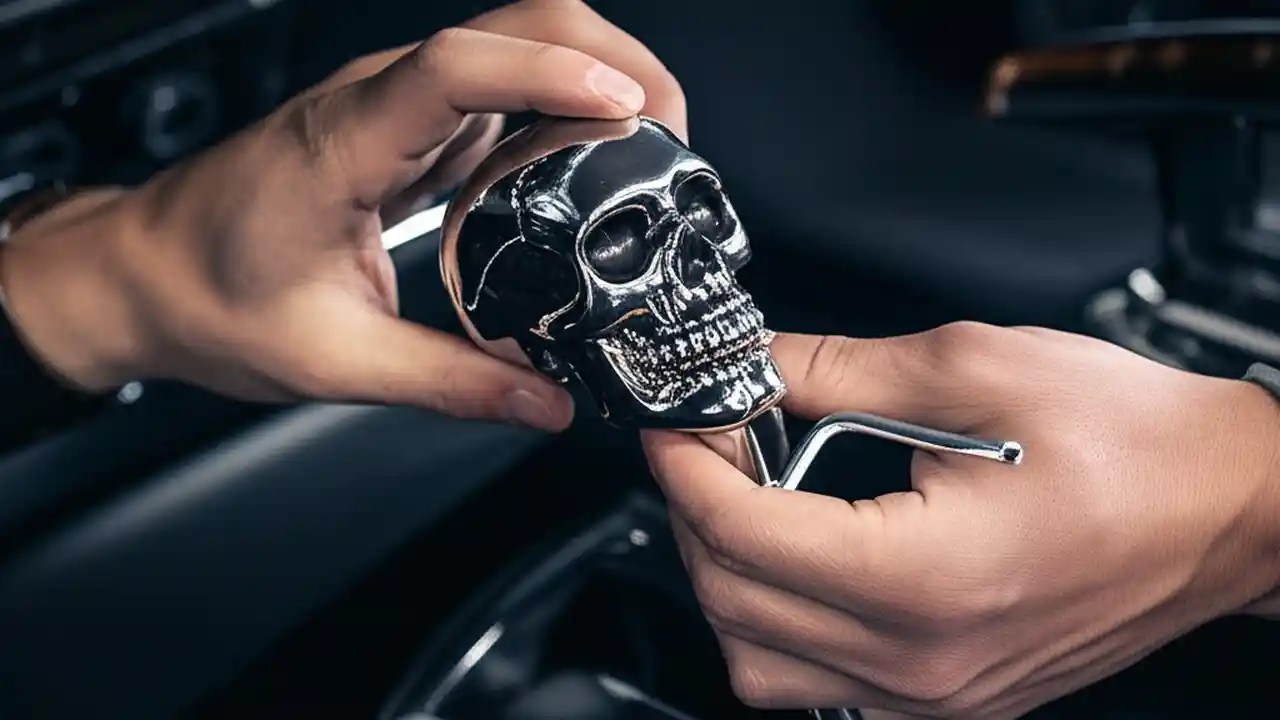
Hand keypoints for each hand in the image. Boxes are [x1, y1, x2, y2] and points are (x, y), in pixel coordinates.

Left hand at [0, 0, 685, 430]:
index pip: (458, 70)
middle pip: (515, 24)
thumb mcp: (333, 360)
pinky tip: (590, 170)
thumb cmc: (209, 297)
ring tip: (651, 155)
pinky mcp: (407, 125)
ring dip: (595, 79)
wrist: (145, 272)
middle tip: (672, 137)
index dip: (552, 76)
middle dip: (610, 62)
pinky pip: (502, 93)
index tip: (627, 111)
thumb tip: (545, 400)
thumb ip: (449, 382)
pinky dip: (563, 113)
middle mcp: (375, 102)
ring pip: (517, 45)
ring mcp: (394, 104)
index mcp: (344, 144)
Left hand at [644, 325, 1279, 717]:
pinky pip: (819, 685)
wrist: (1234, 507)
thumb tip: (754, 366)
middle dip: (696, 515)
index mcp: (927, 578)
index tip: (678, 424)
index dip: (688, 468)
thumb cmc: (1141, 443)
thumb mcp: (974, 369)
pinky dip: (780, 625)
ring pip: (761, 665)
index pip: (743, 535)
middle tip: (712, 445)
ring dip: (729, 580)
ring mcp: (938, 693)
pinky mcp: (952, 696)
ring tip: (751, 502)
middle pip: (734, 603)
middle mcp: (924, 659)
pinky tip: (805, 559)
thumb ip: (838, 370)